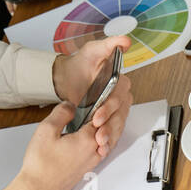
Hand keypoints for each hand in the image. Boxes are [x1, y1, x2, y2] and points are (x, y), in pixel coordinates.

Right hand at [0, 73, 131, 189]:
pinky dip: (111, 135)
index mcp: (87, 139)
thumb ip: (61, 113)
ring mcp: (94, 159)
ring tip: (118, 110)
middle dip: (118, 110)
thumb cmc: (41, 165)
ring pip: (113, 138)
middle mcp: (95, 150)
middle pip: (114, 126)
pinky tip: (108, 131)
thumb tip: (70, 104)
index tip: (109, 88)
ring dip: (117, 122)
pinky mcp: (90, 166)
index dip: (107, 101)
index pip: (104, 115)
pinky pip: (107, 146)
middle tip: (121, 96)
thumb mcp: (46, 131)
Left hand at [52, 34, 132, 149]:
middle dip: (109, 125)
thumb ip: (108, 45)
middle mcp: (120, 98)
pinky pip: (112, 133)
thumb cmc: (79, 64)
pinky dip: (108, 142)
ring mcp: (114, 111)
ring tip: (99, 142)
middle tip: (97, 130)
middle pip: (119, 115)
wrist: (66, 78)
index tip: (98, 115)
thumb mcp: (93, 50)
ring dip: (109, 136)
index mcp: (120, 83)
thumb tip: (124, 41)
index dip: (110, 108)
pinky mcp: (107, 121)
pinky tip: (102, 148)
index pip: (120, 98)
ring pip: (117, 126)